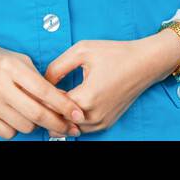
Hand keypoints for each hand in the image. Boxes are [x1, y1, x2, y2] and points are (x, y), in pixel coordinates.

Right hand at [0, 41, 84, 139]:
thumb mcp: (16, 59)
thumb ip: (36, 78)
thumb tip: (59, 99)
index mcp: (12, 68)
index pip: (45, 91)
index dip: (65, 105)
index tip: (78, 114)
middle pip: (36, 113)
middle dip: (58, 123)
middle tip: (70, 127)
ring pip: (24, 125)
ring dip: (37, 125)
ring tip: (39, 116)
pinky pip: (7, 133)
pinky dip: (17, 128)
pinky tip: (18, 118)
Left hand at [43, 34, 179, 135]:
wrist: (146, 62)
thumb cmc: (117, 54)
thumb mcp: (83, 50)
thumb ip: (57, 66)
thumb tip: (42, 81)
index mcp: (86, 97)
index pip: (51, 108)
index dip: (39, 99)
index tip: (33, 89)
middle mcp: (94, 115)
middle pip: (57, 122)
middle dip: (47, 111)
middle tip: (39, 97)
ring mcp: (101, 122)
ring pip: (69, 129)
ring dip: (59, 118)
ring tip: (53, 101)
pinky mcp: (106, 123)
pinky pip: (82, 129)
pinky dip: (72, 121)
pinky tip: (69, 105)